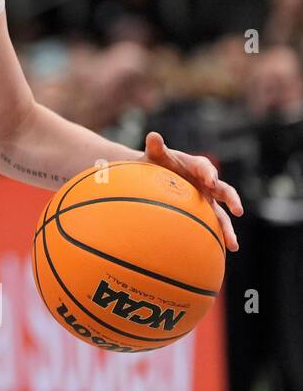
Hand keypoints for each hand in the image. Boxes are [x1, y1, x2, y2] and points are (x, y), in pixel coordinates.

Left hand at [142, 131, 243, 250]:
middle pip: (223, 190)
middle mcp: (206, 183)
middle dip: (231, 200)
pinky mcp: (201, 213)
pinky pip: (210, 226)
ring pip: (220, 214)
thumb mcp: (153, 155)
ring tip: (233, 245)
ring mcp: (205, 200)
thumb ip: (155, 147)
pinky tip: (216, 254)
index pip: (205, 167)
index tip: (210, 180)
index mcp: (195, 166)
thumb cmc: (153, 163)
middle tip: (237, 210)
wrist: (152, 174)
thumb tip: (153, 136)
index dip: (208, 173)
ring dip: (227, 229)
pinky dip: (213, 238)